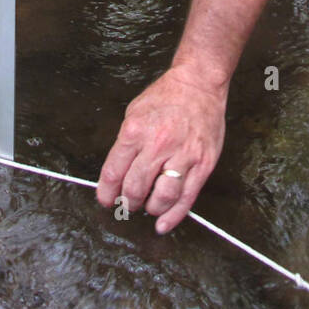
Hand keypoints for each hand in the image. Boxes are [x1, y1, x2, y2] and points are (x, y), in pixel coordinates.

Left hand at [96, 66, 226, 233]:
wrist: (199, 84)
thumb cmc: (165, 97)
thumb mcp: (134, 113)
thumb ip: (125, 144)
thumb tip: (116, 174)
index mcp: (135, 131)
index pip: (114, 173)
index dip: (106, 193)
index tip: (106, 200)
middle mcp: (158, 145)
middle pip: (135, 189)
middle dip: (127, 202)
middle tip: (127, 203)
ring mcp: (183, 155)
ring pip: (161, 198)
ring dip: (149, 208)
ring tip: (147, 205)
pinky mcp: (203, 164)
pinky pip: (186, 198)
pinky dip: (173, 216)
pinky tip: (163, 224)